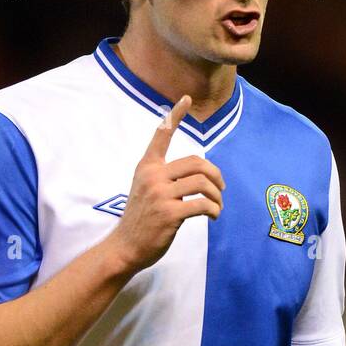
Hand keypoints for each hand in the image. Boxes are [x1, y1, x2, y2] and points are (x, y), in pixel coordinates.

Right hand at [108, 94, 225, 273]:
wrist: (125, 247)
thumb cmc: (140, 219)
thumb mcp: (145, 189)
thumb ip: (163, 177)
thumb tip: (196, 175)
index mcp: (147, 167)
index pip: (161, 135)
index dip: (175, 116)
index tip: (186, 98)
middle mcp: (153, 176)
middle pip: (196, 162)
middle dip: (215, 174)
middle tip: (220, 188)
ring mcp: (160, 194)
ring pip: (203, 183)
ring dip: (217, 196)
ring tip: (217, 206)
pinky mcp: (170, 213)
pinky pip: (203, 204)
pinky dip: (214, 210)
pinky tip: (213, 215)